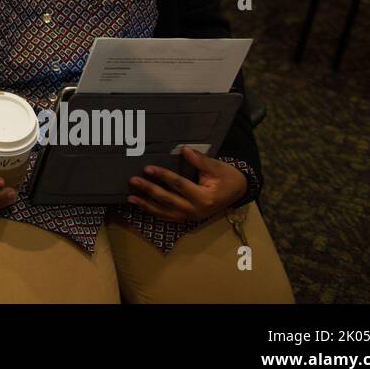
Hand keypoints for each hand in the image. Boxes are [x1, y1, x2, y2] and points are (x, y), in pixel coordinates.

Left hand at [127, 145, 247, 222]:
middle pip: (168, 200)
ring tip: (131, 198)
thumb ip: (200, 160)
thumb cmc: (227, 178)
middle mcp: (196, 211)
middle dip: (149, 190)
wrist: (237, 192)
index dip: (163, 176)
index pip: (179, 185)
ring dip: (147, 205)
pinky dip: (154, 212)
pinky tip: (142, 206)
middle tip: (133, 181)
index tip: (148, 168)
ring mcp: (191, 217)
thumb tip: (184, 149)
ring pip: (165, 212)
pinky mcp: (187, 219)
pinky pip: (168, 217)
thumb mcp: (217, 167)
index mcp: (204, 198)